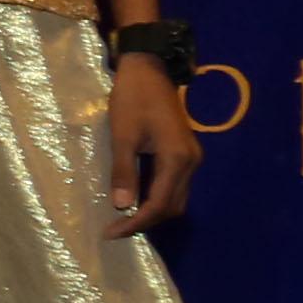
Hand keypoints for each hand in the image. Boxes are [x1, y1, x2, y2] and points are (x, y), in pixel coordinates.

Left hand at [107, 51, 200, 233]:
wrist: (149, 69)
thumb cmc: (132, 99)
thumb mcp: (123, 136)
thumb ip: (124, 172)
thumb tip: (122, 207)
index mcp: (177, 159)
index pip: (159, 205)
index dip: (136, 223)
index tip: (111, 233)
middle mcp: (191, 162)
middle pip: (172, 207)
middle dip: (145, 221)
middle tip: (115, 228)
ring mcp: (191, 157)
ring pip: (176, 198)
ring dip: (152, 211)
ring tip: (123, 218)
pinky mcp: (185, 152)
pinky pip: (174, 184)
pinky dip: (156, 196)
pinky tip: (136, 198)